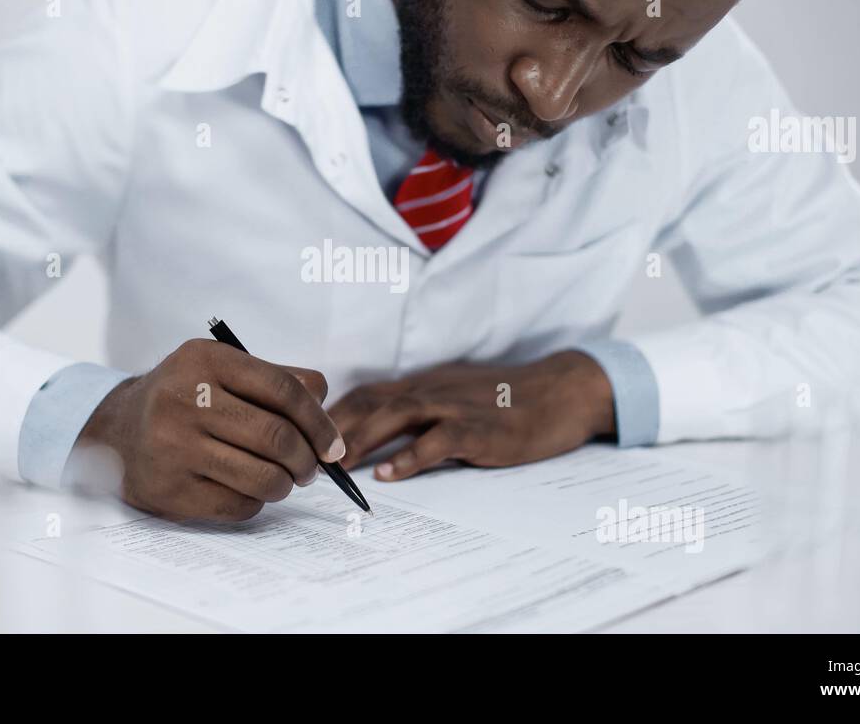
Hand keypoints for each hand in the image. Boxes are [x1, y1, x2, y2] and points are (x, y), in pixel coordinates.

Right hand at [76, 339, 344, 521]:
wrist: (118, 429)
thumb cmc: (187, 397)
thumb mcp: (222, 370)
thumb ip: (277, 378)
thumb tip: (324, 403)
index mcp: (204, 360)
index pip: (284, 390)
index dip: (319, 422)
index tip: (333, 446)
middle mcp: (184, 400)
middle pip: (277, 437)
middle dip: (307, 459)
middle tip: (311, 468)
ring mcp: (173, 448)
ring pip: (264, 478)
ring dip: (286, 484)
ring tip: (283, 479)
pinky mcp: (169, 490)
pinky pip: (239, 506)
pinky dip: (256, 501)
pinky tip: (247, 488)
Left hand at [328, 351, 615, 481]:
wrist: (560, 390)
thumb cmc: (505, 399)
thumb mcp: (453, 396)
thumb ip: (418, 412)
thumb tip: (377, 436)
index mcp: (422, 384)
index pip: (362, 393)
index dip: (328, 413)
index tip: (298, 435)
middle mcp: (431, 389)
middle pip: (369, 401)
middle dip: (332, 427)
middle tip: (302, 455)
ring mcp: (454, 407)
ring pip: (396, 415)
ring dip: (362, 439)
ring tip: (335, 466)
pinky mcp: (480, 429)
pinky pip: (439, 440)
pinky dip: (411, 457)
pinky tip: (390, 475)